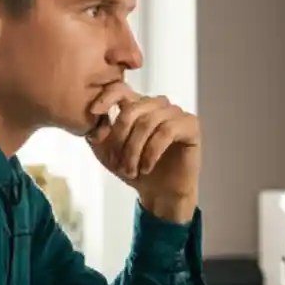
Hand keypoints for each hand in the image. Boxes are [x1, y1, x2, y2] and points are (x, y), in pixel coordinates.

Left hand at [86, 82, 200, 220]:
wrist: (160, 195)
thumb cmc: (136, 171)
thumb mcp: (108, 153)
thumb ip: (97, 133)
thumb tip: (95, 118)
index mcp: (138, 106)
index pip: (120, 89)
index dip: (106, 97)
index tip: (94, 112)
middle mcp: (157, 105)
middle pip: (132, 109)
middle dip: (120, 140)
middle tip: (116, 164)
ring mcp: (176, 113)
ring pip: (148, 122)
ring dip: (134, 150)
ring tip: (131, 170)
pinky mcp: (190, 125)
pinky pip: (167, 132)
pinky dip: (152, 152)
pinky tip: (146, 168)